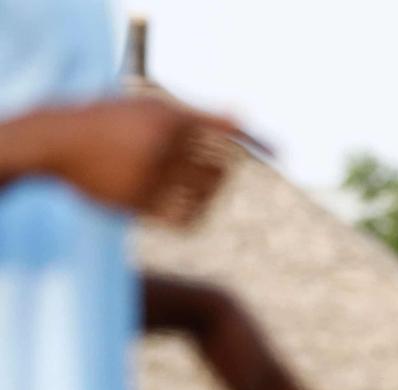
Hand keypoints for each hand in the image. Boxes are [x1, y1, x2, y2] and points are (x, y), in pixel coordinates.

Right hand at [42, 97, 259, 225]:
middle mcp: (164, 144)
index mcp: (169, 117)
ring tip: (197, 189)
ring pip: (206, 193)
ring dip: (210, 195)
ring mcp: (151, 174)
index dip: (257, 139)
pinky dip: (193, 215)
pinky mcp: (137, 201)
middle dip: (225, 173)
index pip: (227, 130)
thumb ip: (196, 115)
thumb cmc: (112, 121)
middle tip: (221, 174)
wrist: (57, 141)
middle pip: (222, 166)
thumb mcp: (151, 107)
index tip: (282, 152)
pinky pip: (184, 216)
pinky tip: (189, 210)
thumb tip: (244, 118)